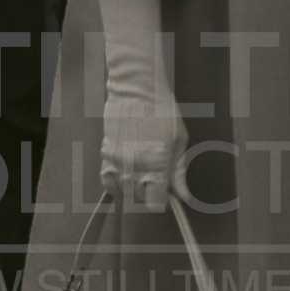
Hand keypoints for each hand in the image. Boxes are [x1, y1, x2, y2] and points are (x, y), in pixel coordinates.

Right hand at [101, 93, 188, 212]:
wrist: (135, 89)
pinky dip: (116, 183)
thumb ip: (179, 170)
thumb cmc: (161, 109)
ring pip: (123, 192)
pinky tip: (127, 172)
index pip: (156, 202)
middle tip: (157, 176)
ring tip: (142, 170)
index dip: (162, 201)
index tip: (165, 195)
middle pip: (140, 199)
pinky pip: (108, 181)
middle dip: (150, 192)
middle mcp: (136, 165)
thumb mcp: (179, 139)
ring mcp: (118, 161)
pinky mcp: (106, 154)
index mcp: (158, 162)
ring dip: (133, 188)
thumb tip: (183, 195)